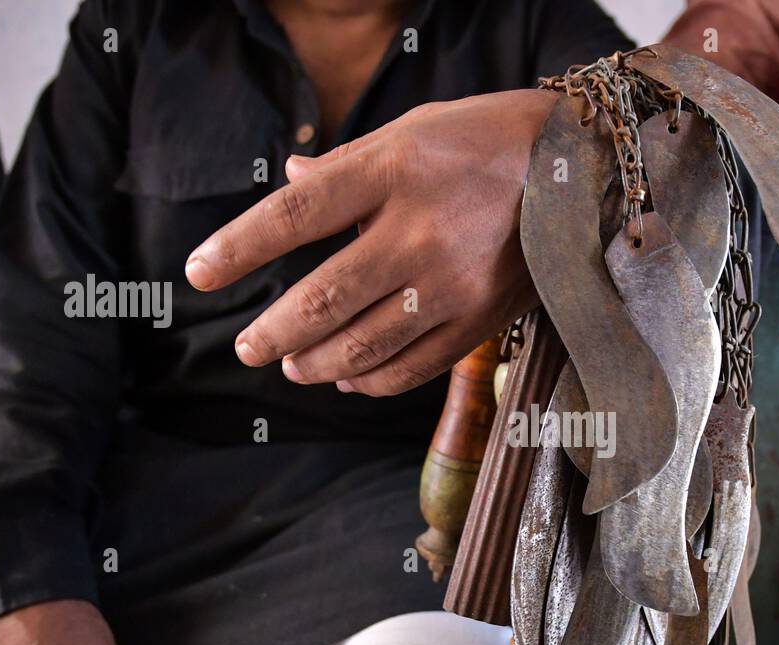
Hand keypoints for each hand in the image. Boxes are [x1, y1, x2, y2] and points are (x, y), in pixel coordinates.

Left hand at [185, 89, 556, 395]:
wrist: (581, 169)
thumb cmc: (484, 141)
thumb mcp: (412, 131)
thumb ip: (347, 165)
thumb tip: (289, 179)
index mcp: (391, 169)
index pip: (294, 215)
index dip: (238, 247)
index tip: (198, 272)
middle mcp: (419, 229)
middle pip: (322, 297)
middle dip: (272, 331)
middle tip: (248, 346)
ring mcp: (453, 281)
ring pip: (364, 343)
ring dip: (314, 362)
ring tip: (291, 366)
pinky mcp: (481, 318)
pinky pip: (413, 366)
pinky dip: (371, 379)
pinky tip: (348, 377)